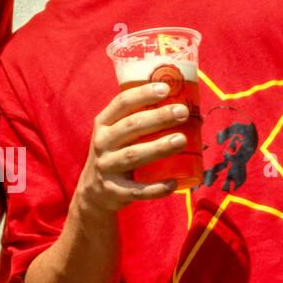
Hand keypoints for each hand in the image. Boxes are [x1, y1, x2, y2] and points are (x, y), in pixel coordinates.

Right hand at [77, 82, 187, 213]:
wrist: (93, 193)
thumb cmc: (115, 154)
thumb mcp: (116, 135)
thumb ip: (140, 122)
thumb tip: (189, 111)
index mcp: (104, 124)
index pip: (121, 103)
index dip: (143, 94)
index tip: (165, 88)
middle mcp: (102, 143)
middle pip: (130, 127)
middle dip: (158, 117)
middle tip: (182, 112)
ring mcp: (106, 168)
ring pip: (133, 156)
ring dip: (158, 147)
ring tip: (181, 140)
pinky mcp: (114, 191)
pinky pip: (136, 190)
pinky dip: (155, 188)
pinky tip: (174, 183)